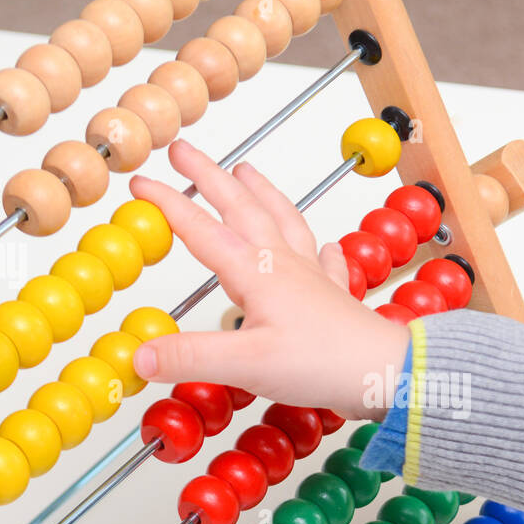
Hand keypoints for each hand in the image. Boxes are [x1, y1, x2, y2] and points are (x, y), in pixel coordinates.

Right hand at [128, 139, 410, 420]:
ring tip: (248, 172)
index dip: (168, 204)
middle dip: (209, 176)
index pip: (201, 229)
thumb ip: (191, 357)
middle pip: (242, 207)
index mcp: (257, 272)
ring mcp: (312, 277)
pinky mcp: (335, 298)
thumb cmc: (323, 363)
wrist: (384, 372)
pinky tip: (326, 245)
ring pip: (283, 220)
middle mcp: (284, 265)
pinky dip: (321, 248)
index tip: (140, 181)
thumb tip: (140, 355)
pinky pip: (326, 262)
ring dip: (262, 193)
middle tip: (185, 151)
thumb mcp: (246, 364)